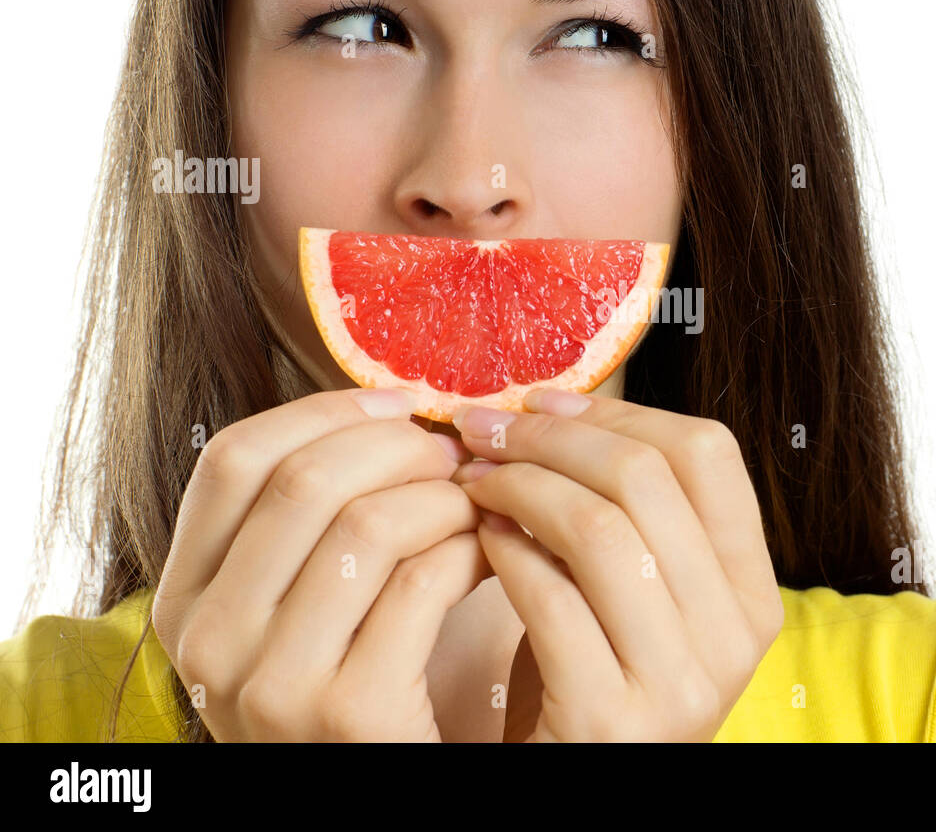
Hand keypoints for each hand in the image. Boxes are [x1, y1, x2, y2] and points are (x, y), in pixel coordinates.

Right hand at [152, 388, 490, 740]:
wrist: (386, 796)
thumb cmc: (365, 686)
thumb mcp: (306, 607)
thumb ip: (315, 523)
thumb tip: (390, 409)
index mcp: (187, 599)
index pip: (233, 459)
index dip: (324, 411)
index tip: (398, 401)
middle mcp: (210, 641)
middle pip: (304, 480)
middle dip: (398, 446)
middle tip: (454, 454)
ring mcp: (271, 684)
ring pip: (367, 524)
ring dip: (443, 497)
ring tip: (478, 506)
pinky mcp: (348, 714)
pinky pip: (421, 583)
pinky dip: (471, 549)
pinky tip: (491, 555)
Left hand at [450, 390, 784, 741]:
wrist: (571, 789)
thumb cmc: (589, 683)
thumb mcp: (634, 597)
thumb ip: (625, 519)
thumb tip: (552, 408)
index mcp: (750, 589)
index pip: (708, 454)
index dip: (619, 414)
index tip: (544, 403)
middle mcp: (735, 634)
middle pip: (648, 478)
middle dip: (550, 439)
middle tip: (483, 430)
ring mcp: (682, 681)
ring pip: (600, 528)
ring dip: (520, 486)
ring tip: (473, 480)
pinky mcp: (613, 720)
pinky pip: (552, 598)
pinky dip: (504, 552)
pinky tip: (478, 537)